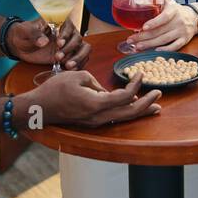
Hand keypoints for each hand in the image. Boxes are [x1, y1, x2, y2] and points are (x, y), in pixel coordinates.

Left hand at [10, 17, 90, 70]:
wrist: (20, 45)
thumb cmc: (23, 34)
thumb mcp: (25, 31)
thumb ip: (34, 34)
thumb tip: (44, 41)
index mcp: (57, 23)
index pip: (69, 26)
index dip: (66, 35)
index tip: (58, 44)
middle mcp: (66, 33)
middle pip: (78, 39)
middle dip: (70, 49)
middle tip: (58, 57)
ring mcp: (69, 45)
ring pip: (84, 49)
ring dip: (78, 58)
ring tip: (66, 66)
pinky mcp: (68, 56)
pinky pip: (81, 60)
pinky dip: (78, 65)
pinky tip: (68, 70)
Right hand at [22, 70, 161, 127]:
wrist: (39, 108)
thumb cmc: (55, 89)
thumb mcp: (78, 76)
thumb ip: (96, 83)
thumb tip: (107, 91)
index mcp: (96, 104)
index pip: (124, 97)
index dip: (135, 86)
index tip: (140, 74)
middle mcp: (98, 117)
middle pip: (129, 113)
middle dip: (146, 104)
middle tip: (159, 94)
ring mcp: (95, 122)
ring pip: (123, 119)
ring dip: (140, 111)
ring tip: (155, 107)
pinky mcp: (91, 122)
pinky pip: (114, 119)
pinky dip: (127, 113)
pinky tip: (133, 108)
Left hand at [129, 0, 196, 52]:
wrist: (194, 17)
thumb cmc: (176, 9)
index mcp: (174, 10)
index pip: (164, 17)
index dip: (154, 23)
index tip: (142, 27)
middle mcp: (179, 21)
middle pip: (160, 31)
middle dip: (144, 37)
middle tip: (131, 39)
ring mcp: (182, 32)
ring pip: (165, 40)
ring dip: (150, 45)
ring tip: (137, 46)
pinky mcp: (185, 40)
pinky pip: (174, 47)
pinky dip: (164, 50)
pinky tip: (153, 51)